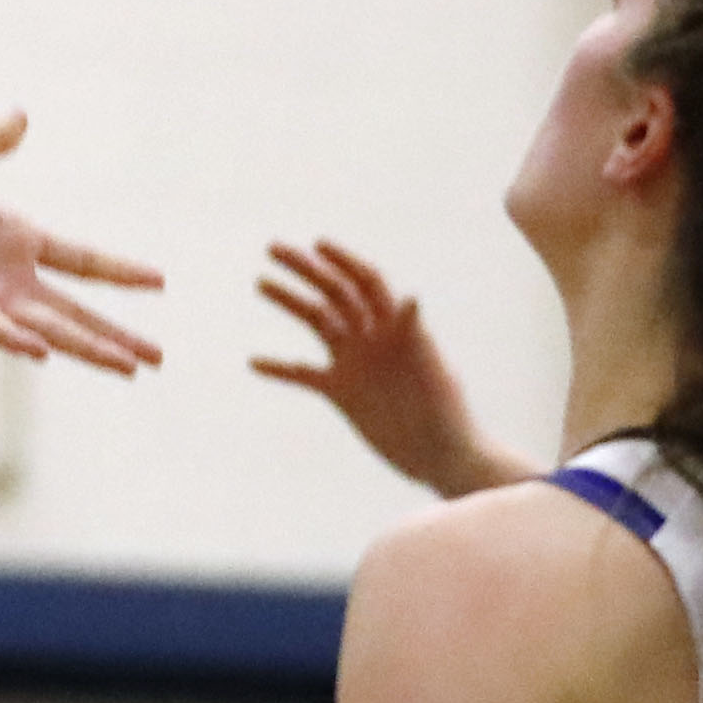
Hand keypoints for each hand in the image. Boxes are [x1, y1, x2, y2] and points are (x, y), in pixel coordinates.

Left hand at [0, 119, 161, 372]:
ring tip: (130, 368)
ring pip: (51, 330)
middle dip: (118, 335)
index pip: (81, 259)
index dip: (120, 271)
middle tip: (160, 358)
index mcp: (15, 242)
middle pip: (77, 311)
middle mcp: (9, 279)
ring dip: (89, 348)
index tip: (161, 281)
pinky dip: (20, 341)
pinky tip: (47, 352)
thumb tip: (21, 114)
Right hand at [252, 240, 513, 497]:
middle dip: (306, 269)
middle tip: (273, 249)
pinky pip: (305, 374)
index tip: (317, 245)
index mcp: (397, 329)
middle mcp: (374, 338)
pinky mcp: (342, 392)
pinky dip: (280, 368)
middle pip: (336, 292)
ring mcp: (356, 362)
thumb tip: (411, 300)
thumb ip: (416, 339)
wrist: (443, 458)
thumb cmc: (449, 419)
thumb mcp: (433, 376)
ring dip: (291, 301)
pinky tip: (253, 362)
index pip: (367, 283)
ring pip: (318, 322)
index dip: (344, 260)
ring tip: (261, 282)